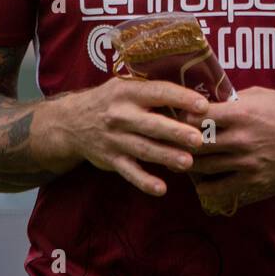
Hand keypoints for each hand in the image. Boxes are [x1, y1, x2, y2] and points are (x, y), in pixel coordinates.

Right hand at [59, 76, 208, 196]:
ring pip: (144, 149)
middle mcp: (121, 115)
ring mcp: (115, 139)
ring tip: (188, 163)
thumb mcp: (125, 86)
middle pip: (152, 124)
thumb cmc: (111, 101)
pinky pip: (129, 172)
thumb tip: (195, 91)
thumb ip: (152, 90)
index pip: (158, 92)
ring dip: (166, 156)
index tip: (203, 106)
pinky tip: (161, 189)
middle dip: (175, 132)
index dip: (181, 98)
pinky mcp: (111, 160)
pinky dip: (144, 181)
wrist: (71, 122)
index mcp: (128, 91)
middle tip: (198, 139)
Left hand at [184, 86, 274, 214]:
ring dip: (188, 163)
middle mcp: (241, 139)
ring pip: (201, 168)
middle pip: (193, 144)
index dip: (181, 116)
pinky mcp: (254, 181)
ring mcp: (247, 163)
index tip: (179, 115)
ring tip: (183, 157)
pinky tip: (203, 179)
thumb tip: (210, 100)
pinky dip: (205, 186)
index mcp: (241, 112)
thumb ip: (234, 98)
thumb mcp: (263, 94)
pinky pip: (219, 189)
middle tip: (173, 139)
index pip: (195, 116)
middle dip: (179, 141)